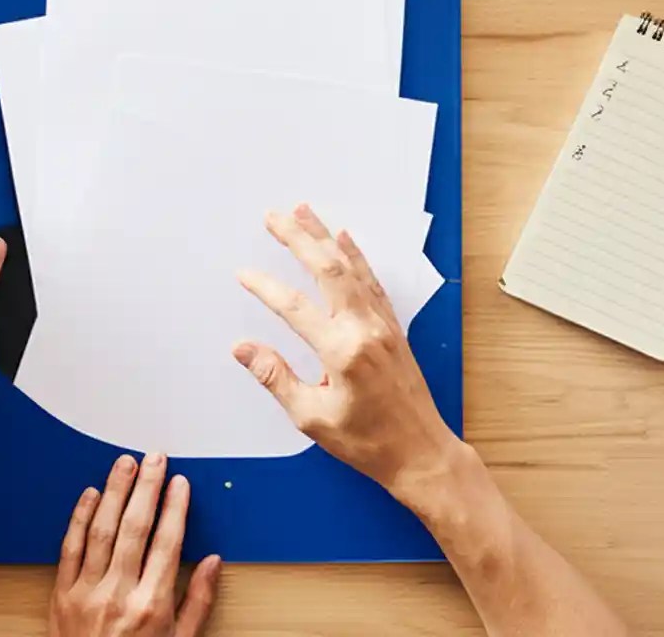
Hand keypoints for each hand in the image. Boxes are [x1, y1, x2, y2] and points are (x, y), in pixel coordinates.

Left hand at [51, 454, 220, 636]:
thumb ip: (198, 601)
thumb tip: (215, 563)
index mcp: (152, 605)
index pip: (167, 543)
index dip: (175, 508)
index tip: (180, 484)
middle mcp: (118, 595)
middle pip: (135, 527)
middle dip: (147, 488)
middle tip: (155, 459)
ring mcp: (86, 593)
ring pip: (101, 530)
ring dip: (113, 492)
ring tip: (124, 465)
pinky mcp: (61, 595)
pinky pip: (69, 548)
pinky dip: (79, 518)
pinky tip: (89, 496)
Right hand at [233, 204, 459, 496]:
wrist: (420, 452)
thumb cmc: (368, 443)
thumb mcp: (311, 417)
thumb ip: (275, 377)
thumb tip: (244, 349)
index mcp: (343, 352)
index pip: (294, 307)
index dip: (265, 287)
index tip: (244, 274)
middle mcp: (366, 329)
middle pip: (328, 270)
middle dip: (299, 238)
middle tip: (274, 216)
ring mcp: (383, 325)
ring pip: (352, 268)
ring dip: (326, 237)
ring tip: (304, 211)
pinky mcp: (393, 327)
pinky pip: (372, 281)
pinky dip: (356, 256)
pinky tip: (345, 239)